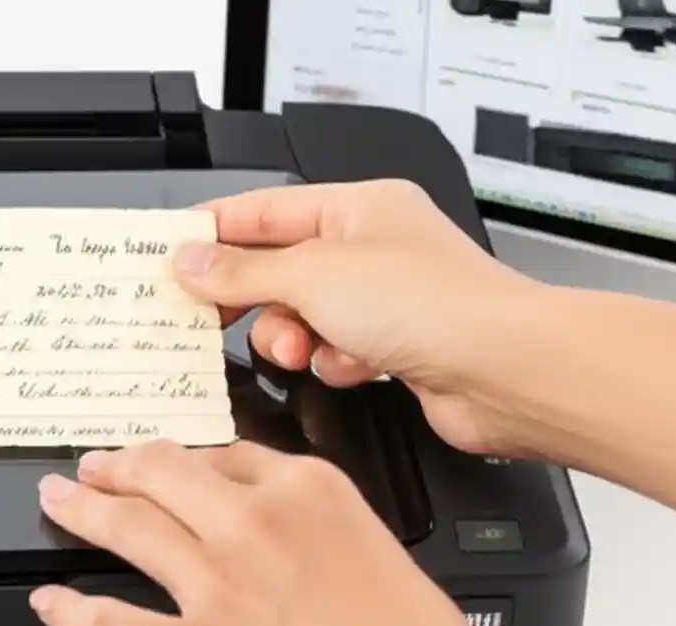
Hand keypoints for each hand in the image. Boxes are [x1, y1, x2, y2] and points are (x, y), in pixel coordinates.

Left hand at [29, 441, 557, 625]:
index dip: (181, 457)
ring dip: (81, 509)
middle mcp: (254, 524)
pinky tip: (51, 602)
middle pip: (160, 471)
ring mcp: (220, 587)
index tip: (161, 462)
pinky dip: (71, 612)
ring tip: (58, 500)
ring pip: (127, 528)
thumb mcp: (368, 537)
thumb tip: (251, 500)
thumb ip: (305, 509)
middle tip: (91, 467)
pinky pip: (111, 625)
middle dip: (115, 466)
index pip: (222, 451)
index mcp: (305, 488)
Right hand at [173, 179, 553, 456]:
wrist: (501, 369)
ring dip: (292, 336)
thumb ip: (244, 270)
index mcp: (360, 206)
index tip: (173, 251)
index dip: (216, 229)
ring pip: (304, 316)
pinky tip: (349, 365)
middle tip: (207, 313)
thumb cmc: (434, 303)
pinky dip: (332, 362)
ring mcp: (387, 300)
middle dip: (253, 295)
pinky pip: (334, 352)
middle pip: (282, 267)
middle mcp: (375, 247)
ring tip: (300, 346)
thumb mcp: (313, 276)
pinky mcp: (395, 349)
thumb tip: (193, 260)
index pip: (267, 209)